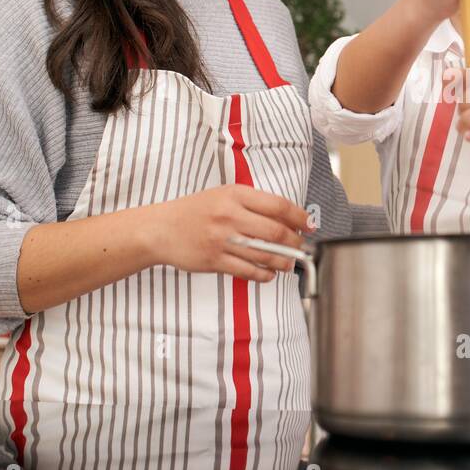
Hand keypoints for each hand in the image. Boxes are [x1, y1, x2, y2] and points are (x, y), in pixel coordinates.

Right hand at [145, 184, 314, 281]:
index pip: (277, 205)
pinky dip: (264, 274)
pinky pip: (247, 270)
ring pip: (264, 254)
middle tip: (301, 246)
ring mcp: (222, 239)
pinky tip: (269, 273)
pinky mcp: (214, 260)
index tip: (309, 224)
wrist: (160, 229)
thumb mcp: (223, 195)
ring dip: (283, 261)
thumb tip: (286, 217)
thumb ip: (252, 203)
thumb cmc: (194, 211)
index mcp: (234, 195)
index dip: (299, 216)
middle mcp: (229, 215)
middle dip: (295, 242)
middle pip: (276, 231)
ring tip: (289, 262)